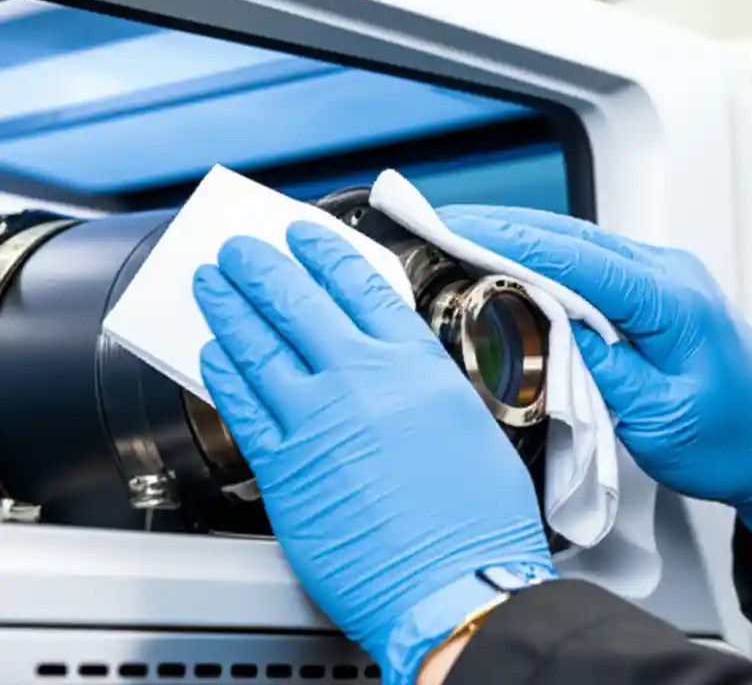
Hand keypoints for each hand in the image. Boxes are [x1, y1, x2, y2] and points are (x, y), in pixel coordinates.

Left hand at [192, 222, 553, 684]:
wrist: (453, 582)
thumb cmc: (476, 520)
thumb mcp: (471, 425)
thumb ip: (424, 385)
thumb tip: (395, 368)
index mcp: (415, 365)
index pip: (357, 285)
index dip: (322, 251)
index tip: (303, 235)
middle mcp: (361, 380)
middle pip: (294, 302)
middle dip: (260, 268)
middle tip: (238, 250)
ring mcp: (316, 419)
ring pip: (255, 345)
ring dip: (227, 308)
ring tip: (211, 284)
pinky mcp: (283, 465)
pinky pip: (240, 404)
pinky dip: (221, 371)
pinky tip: (212, 356)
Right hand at [440, 207, 751, 551]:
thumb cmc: (734, 441)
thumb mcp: (657, 417)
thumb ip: (598, 368)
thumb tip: (542, 326)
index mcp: (673, 299)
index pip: (574, 256)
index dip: (507, 241)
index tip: (454, 229)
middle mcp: (670, 275)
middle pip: (571, 237)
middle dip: (500, 228)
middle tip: (437, 224)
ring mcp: (665, 280)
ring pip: (579, 246)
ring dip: (520, 241)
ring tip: (459, 238)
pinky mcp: (658, 295)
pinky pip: (594, 266)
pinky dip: (548, 262)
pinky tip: (514, 266)